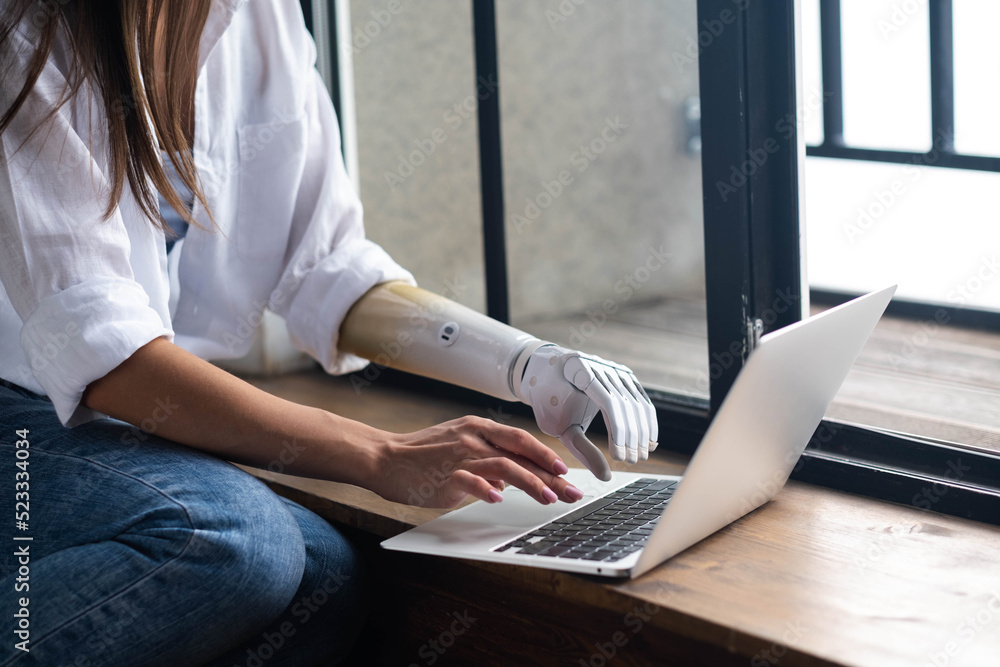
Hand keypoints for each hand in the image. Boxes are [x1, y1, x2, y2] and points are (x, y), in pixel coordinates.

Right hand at [373, 416, 584, 508]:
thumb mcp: (459, 444)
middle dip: (550, 474)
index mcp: (478, 428)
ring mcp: (459, 455)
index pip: (521, 440)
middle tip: (571, 492)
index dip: (546, 455)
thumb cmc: (422, 455)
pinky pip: (469, 481)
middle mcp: (472, 438)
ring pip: (504, 465)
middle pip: (520, 454)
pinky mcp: (443, 475)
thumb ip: (486, 456)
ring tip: (548, 499)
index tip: (565, 471)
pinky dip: (485, 489)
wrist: (384, 457)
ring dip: (530, 483)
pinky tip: (498, 499)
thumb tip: (512, 476)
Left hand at [520, 345, 657, 480]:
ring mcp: (614, 368)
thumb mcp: (557, 425)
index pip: (608, 401)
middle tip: (632, 461)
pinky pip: (640, 399)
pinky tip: (648, 442)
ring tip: (640, 456)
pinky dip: (645, 422)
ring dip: (642, 432)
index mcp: (579, 369)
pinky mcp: (624, 375)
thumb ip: (581, 448)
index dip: (617, 432)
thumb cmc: (548, 402)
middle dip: (632, 436)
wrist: (545, 374)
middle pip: (625, 403)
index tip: (618, 458)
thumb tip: (606, 476)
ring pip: (637, 402)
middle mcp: (600, 364)